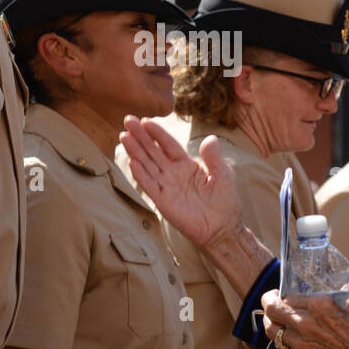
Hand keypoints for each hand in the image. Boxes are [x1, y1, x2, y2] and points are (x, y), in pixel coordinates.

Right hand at [119, 116, 241, 247]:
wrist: (222, 228)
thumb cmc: (225, 201)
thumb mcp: (223, 174)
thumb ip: (213, 156)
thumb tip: (210, 138)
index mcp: (187, 165)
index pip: (169, 145)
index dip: (158, 133)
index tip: (146, 120)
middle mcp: (173, 173)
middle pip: (154, 151)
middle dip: (141, 136)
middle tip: (128, 120)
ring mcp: (167, 187)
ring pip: (148, 165)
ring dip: (136, 151)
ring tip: (124, 136)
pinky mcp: (163, 201)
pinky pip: (150, 185)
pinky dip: (140, 174)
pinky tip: (132, 161)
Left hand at [261, 288, 348, 348]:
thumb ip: (335, 294)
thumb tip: (325, 288)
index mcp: (319, 305)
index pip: (285, 297)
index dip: (280, 295)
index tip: (280, 294)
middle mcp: (306, 324)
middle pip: (271, 312)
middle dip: (268, 305)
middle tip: (270, 303)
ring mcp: (303, 345)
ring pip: (272, 332)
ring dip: (272, 324)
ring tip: (276, 321)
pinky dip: (280, 342)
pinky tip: (286, 339)